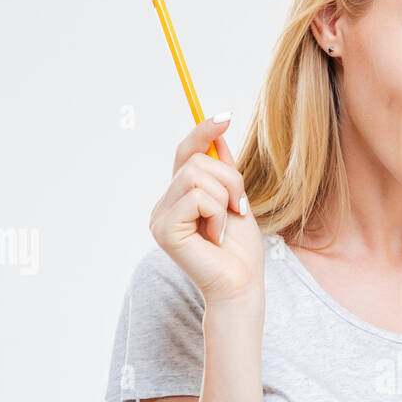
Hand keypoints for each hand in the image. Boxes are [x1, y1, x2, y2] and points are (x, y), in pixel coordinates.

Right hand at [149, 114, 264, 308]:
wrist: (242, 285)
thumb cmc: (241, 251)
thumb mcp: (236, 200)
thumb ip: (223, 171)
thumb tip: (217, 131)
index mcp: (179, 198)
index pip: (185, 153)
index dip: (202, 131)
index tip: (224, 116)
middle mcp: (164, 205)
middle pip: (195, 160)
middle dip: (229, 180)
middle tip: (238, 209)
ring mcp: (160, 217)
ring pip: (197, 175)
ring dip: (225, 198)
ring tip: (226, 226)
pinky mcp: (163, 230)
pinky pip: (197, 197)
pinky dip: (217, 213)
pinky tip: (216, 237)